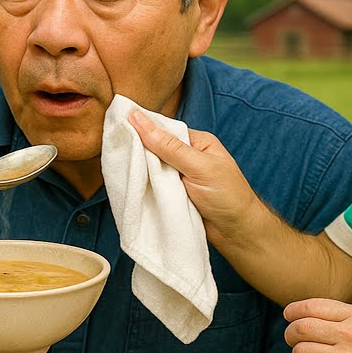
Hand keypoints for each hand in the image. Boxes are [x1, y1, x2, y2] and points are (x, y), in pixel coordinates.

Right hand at [127, 111, 261, 245]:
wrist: (236, 234)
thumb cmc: (227, 196)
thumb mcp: (198, 166)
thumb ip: (168, 146)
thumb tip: (137, 118)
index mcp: (195, 142)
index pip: (162, 129)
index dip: (141, 130)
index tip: (117, 130)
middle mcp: (185, 157)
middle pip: (153, 150)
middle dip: (138, 154)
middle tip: (115, 154)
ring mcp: (177, 177)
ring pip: (149, 170)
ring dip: (140, 174)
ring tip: (120, 171)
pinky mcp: (171, 195)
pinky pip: (152, 188)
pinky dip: (143, 189)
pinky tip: (130, 187)